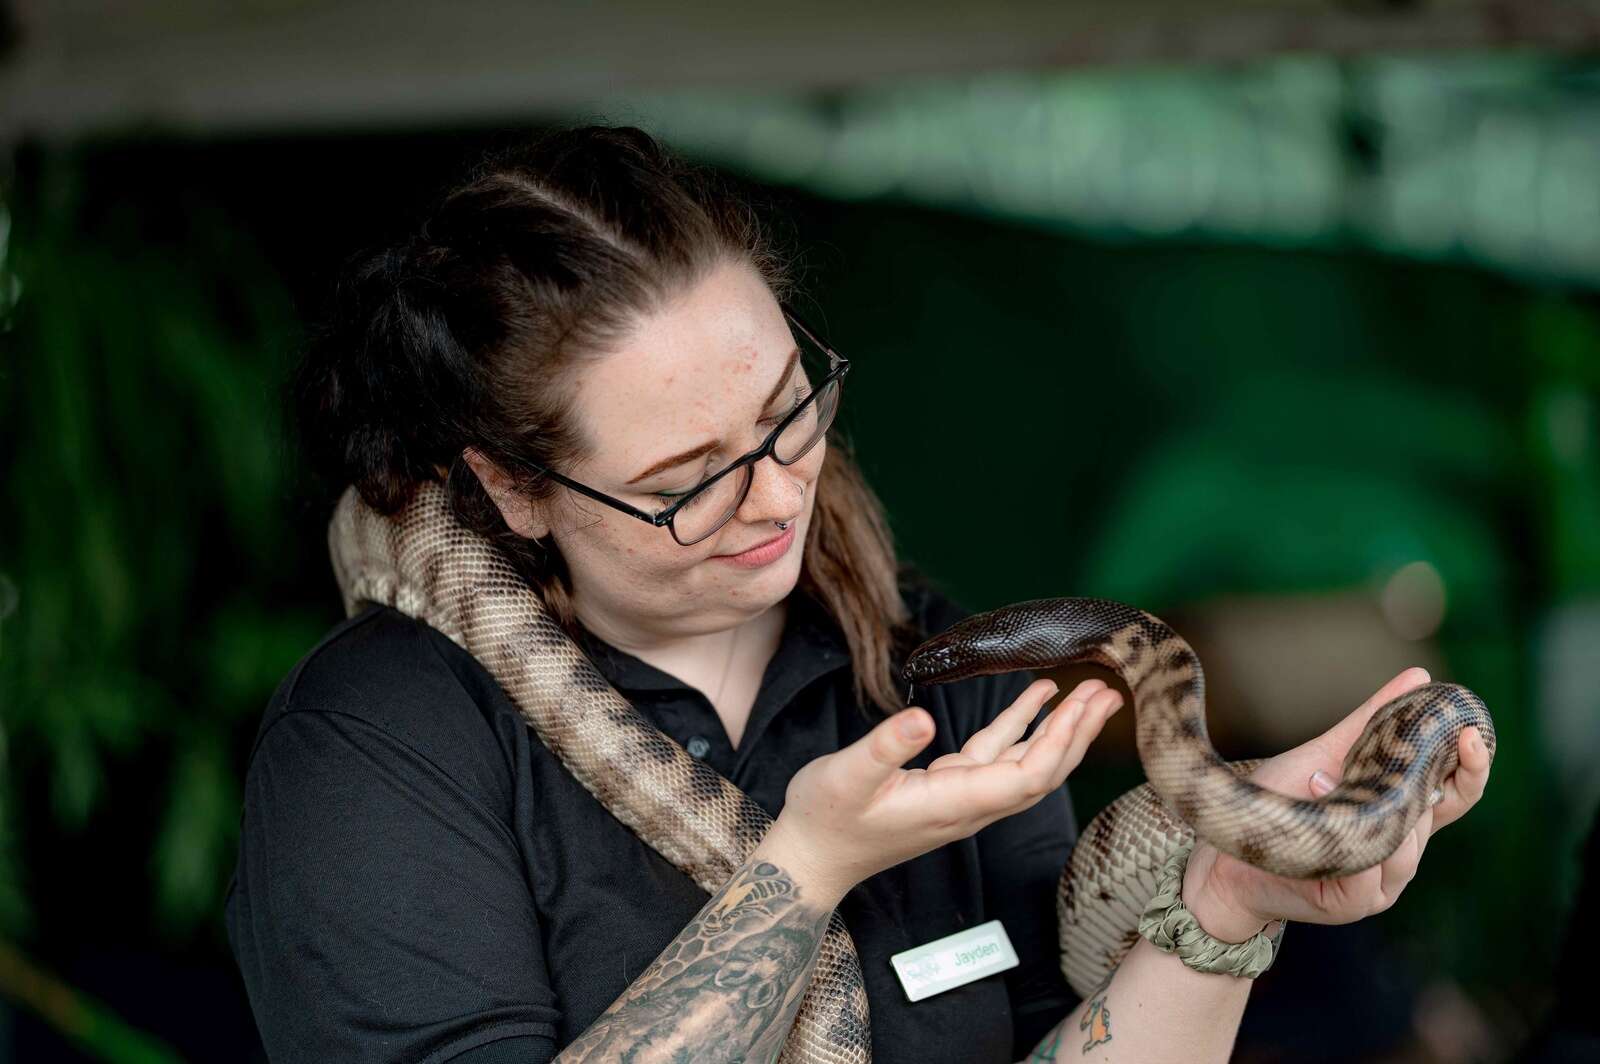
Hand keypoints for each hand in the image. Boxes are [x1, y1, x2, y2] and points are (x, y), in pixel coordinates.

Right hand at [763, 678, 1123, 904]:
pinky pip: (997, 754)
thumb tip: (919, 717)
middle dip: (1077, 735)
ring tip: (1090, 693)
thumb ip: (884, 748)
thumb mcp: (844, 777)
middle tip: (1108, 692)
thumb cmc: (824, 819)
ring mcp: (962, 797)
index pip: (1024, 778)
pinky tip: (1038, 697)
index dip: (1058, 744)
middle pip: (1041, 773)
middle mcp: (968, 806)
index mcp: (952, 804)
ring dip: (1060, 730)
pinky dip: (1021, 725)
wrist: (811, 856)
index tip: (1082, 706)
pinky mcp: (949, 786)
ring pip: (1026, 763)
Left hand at [1181, 667, 1492, 941]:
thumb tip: (1419, 676)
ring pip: (1404, 848)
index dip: (1473, 766)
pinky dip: (1348, 842)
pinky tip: (1319, 803)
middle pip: (1433, 819)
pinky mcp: (1352, 903)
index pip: (1455, 795)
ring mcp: (1379, 884)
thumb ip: (1371, 722)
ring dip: (1371, 810)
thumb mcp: (1326, 754)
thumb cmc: (1278, 802)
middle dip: (1419, 783)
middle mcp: (1399, 853)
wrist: (1226, 856)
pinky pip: (1368, 874)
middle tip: (1394, 751)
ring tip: (1324, 777)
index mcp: (1400, 817)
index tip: (1472, 732)